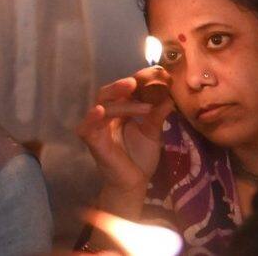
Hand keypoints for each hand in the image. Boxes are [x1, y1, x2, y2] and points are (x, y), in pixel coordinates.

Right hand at [76, 77, 174, 196]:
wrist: (135, 182)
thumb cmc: (140, 157)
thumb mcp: (152, 132)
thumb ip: (157, 115)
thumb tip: (169, 96)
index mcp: (118, 111)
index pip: (122, 91)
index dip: (134, 82)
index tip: (152, 75)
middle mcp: (105, 116)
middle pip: (107, 94)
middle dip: (120, 86)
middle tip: (137, 81)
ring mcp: (96, 127)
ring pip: (103, 107)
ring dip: (122, 105)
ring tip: (146, 108)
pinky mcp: (91, 140)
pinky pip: (87, 126)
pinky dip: (91, 118)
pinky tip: (99, 111)